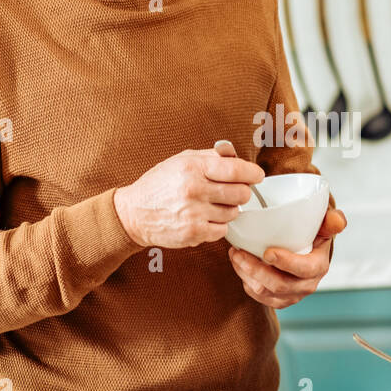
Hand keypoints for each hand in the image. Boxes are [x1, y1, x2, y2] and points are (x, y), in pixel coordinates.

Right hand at [113, 142, 263, 248]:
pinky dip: (217, 225)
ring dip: (227, 209)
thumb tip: (236, 156)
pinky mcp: (194, 233)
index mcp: (193, 167)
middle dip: (240, 192)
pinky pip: (222, 230)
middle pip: (241, 193)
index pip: (236, 170)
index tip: (257, 175)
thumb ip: (210, 157)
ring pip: (234, 213)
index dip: (252, 173)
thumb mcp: (181, 160)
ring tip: (210, 205)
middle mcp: (194, 189)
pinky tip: (204, 218)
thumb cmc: (159, 184)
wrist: (133, 213)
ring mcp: (194, 213)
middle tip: (230, 192)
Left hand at [228, 206, 345, 309]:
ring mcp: (292, 295)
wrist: (307, 252)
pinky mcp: (278, 300)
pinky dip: (245, 281)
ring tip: (235, 255)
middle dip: (256, 269)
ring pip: (264, 292)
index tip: (267, 252)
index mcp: (319, 266)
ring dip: (246, 274)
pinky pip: (258, 297)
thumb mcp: (324, 226)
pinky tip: (240, 265)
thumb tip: (337, 221)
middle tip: (239, 252)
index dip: (286, 263)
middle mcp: (307, 285)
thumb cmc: (313, 235)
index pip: (304, 269)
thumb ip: (331, 221)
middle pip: (279, 285)